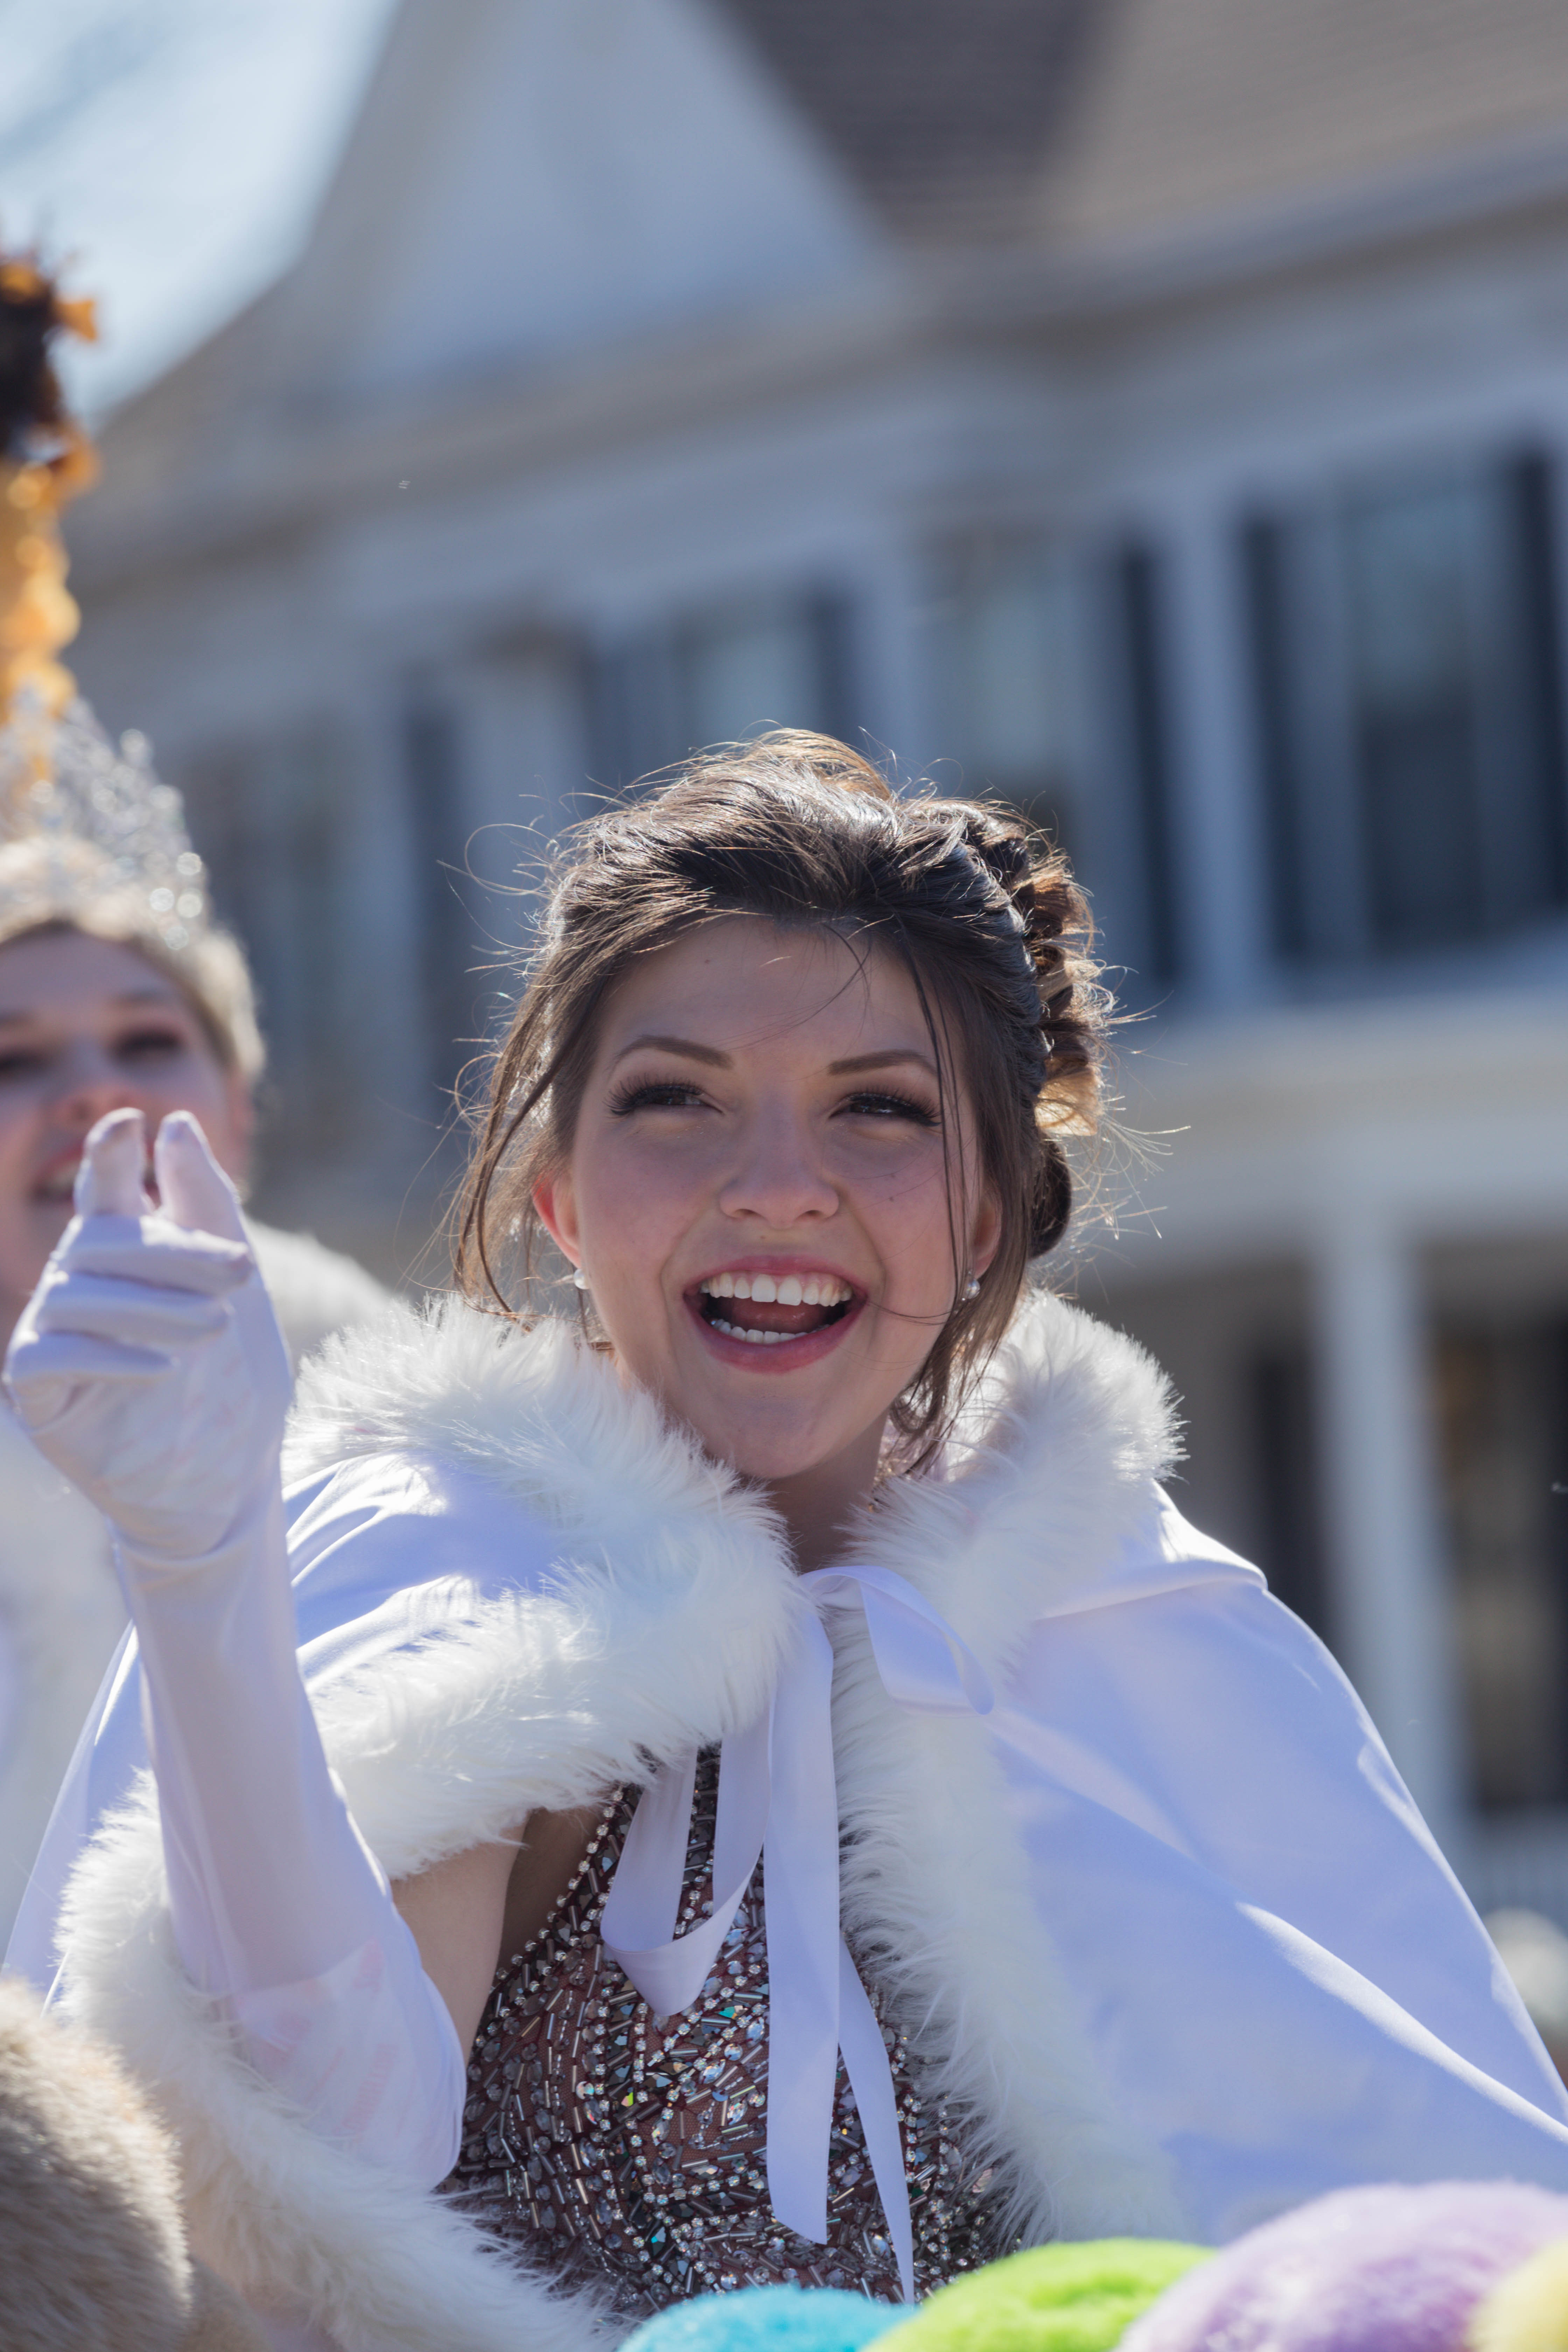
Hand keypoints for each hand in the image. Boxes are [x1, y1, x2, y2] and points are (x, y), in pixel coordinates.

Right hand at [3, 1108, 291, 1562]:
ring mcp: (51, 1338)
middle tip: (241, 1272)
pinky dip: (107, 1354)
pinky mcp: (39, 1395)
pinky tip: (163, 1368)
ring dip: (153, 1303)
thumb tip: (175, 1125)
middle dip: (174, 1249)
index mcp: (124, 1252)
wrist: (229, 1480)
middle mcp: (78, 1286)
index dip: (108, 1152)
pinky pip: (48, 1356)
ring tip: (216, 1326)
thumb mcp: (240, 1289)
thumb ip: (207, 1208)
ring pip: (76, 1293)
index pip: (105, 1188)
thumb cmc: (233, 1380)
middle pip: (102, 1237)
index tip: (129, 1123)